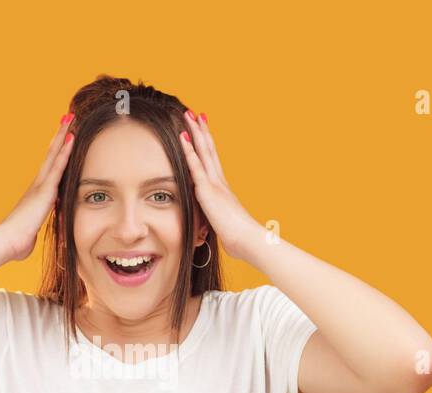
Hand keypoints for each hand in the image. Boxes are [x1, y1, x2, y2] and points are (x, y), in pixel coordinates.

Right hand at [0, 114, 75, 261]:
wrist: (8, 242)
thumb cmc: (16, 242)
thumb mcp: (28, 233)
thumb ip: (31, 230)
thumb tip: (28, 238)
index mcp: (35, 194)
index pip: (48, 169)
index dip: (55, 153)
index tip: (62, 138)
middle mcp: (37, 185)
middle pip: (50, 155)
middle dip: (59, 137)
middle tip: (66, 119)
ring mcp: (41, 185)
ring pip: (54, 154)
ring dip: (63, 136)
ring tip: (70, 118)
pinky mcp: (45, 189)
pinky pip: (58, 166)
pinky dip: (65, 151)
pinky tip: (72, 137)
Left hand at [178, 110, 260, 260]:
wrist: (247, 240)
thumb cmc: (238, 237)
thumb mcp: (223, 224)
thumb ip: (216, 217)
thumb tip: (212, 222)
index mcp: (223, 188)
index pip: (213, 161)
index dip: (207, 144)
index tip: (203, 129)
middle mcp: (219, 181)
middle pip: (210, 150)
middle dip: (202, 131)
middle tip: (196, 113)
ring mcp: (214, 184)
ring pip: (204, 151)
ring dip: (196, 132)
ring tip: (189, 115)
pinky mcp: (208, 191)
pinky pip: (196, 166)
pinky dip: (189, 151)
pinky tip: (183, 137)